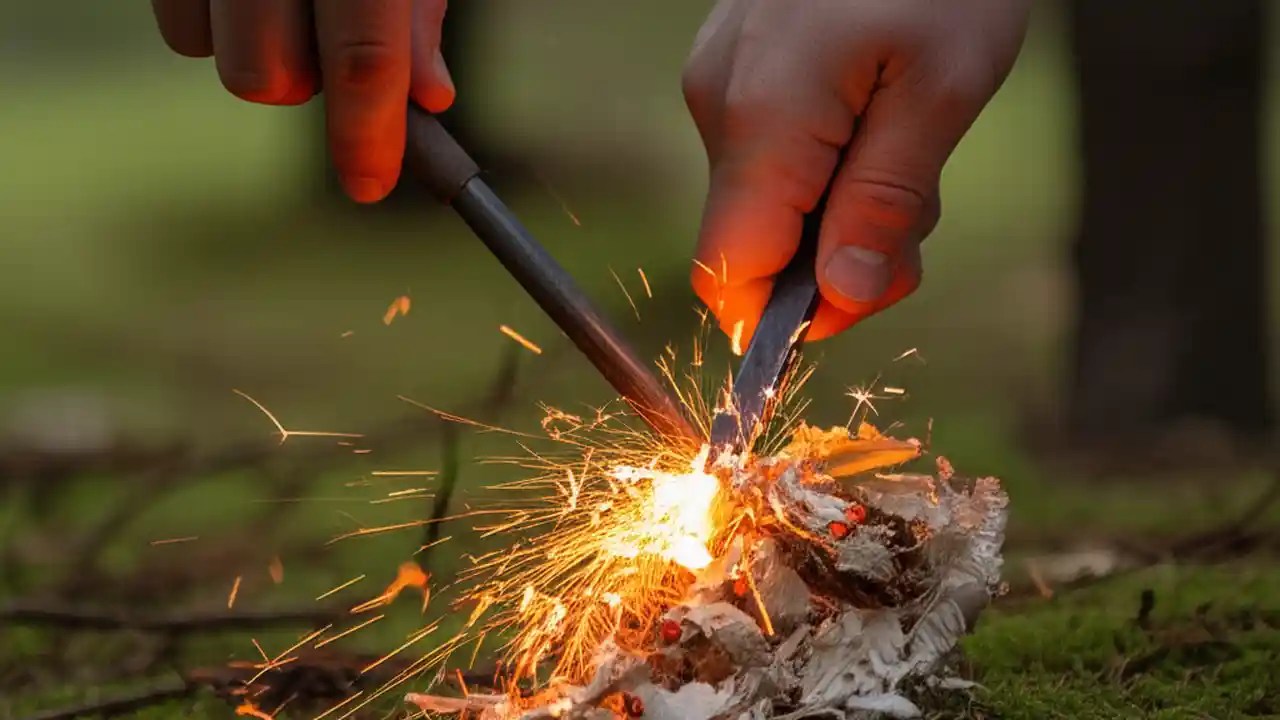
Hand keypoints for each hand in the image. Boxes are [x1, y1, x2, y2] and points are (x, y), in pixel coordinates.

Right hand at [151, 0, 454, 202]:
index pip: (364, 61)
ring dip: (269, 62)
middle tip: (333, 51)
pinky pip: (182, 34)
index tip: (371, 184)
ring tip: (294, 16)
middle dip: (312, 88)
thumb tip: (429, 96)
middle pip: (275, 78)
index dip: (369, 134)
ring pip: (227, 66)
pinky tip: (247, 6)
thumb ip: (417, 16)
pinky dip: (217, 35)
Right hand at [683, 0, 1029, 343]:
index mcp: (763, 119)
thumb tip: (841, 295)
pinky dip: (823, 171)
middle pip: (751, 246)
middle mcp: (719, 107)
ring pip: (763, 205)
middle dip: (834, 262)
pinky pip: (767, 160)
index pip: (731, 273)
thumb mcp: (942, 89)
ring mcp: (719, 85)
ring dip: (838, 213)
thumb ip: (885, 200)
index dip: (785, 318)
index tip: (861, 301)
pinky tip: (874, 125)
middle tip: (915, 222)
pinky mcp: (735, 73)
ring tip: (907, 153)